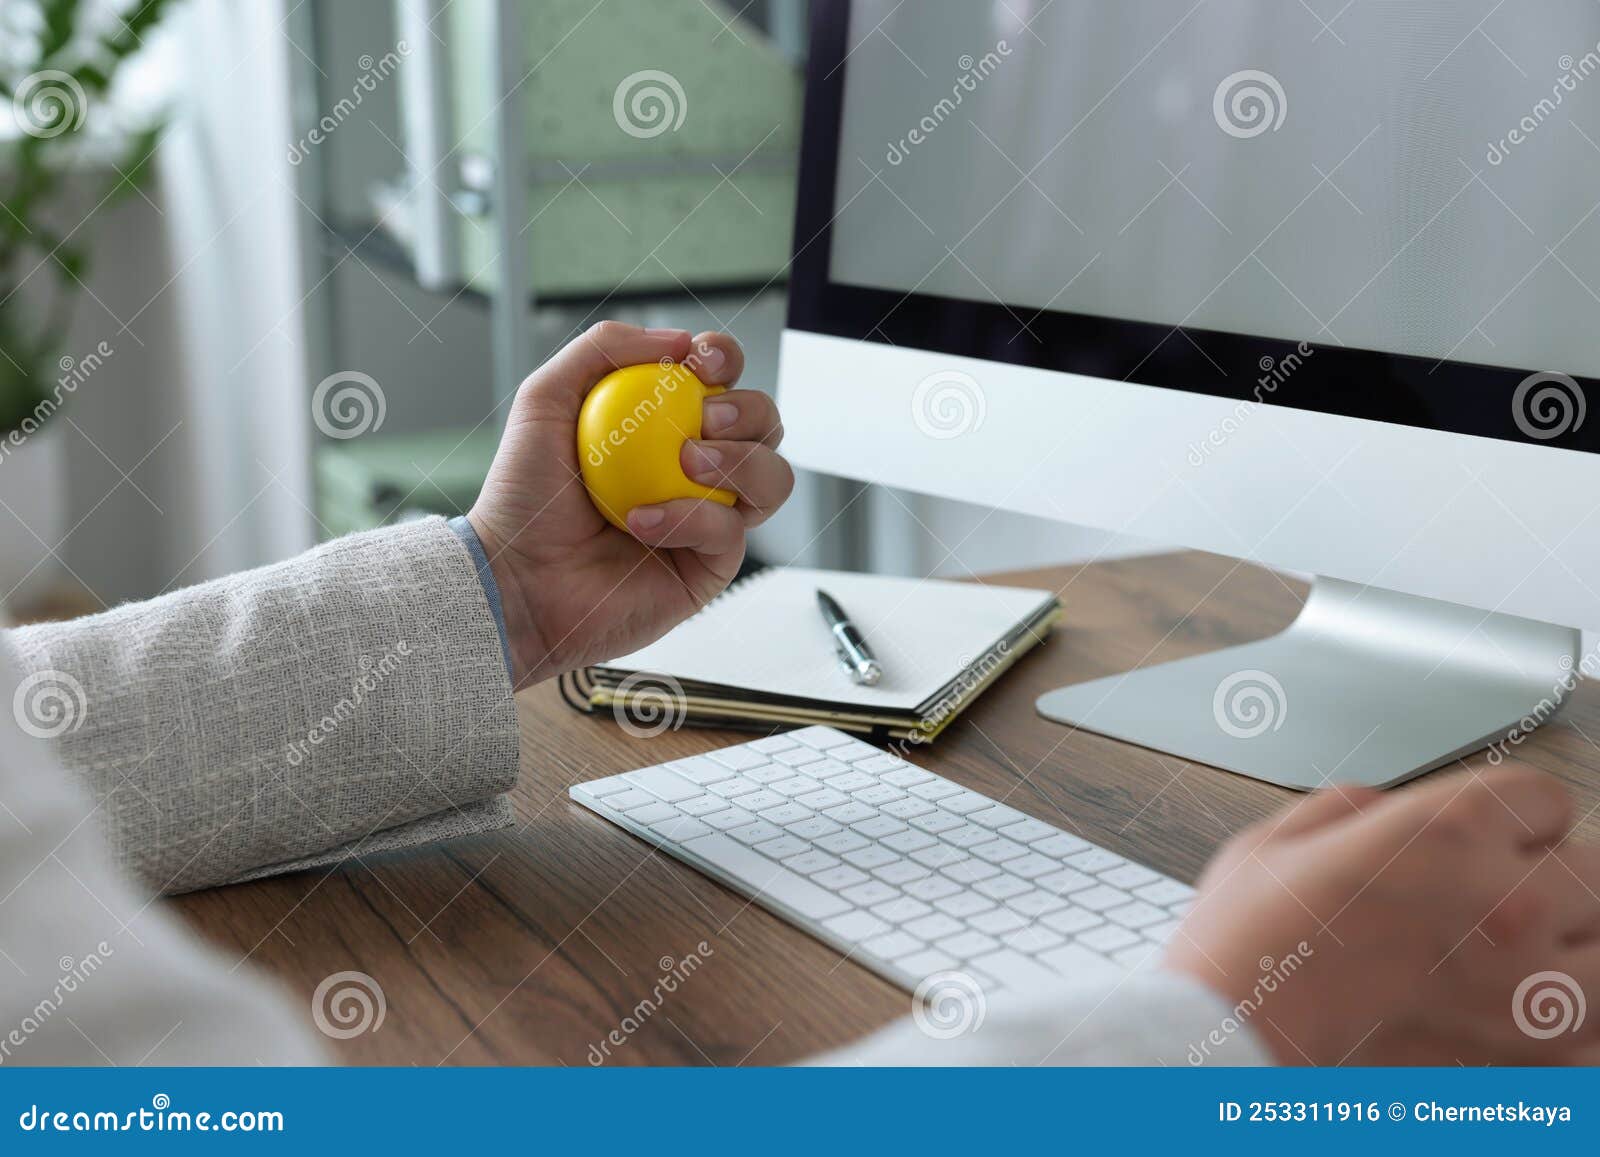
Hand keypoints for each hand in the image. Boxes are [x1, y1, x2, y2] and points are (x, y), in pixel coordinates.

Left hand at [467, 322, 793, 686]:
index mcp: (663, 424)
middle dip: (749, 410)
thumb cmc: (523, 498)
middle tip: (705, 418)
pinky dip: (692, 519)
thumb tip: (679, 340)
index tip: (702, 362)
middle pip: (764, 423)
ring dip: (742, 460)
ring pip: (772, 477)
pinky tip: (643, 522)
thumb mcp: (545, 400)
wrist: (515, 578)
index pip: (719, 379)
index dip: (724, 359)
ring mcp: (708, 518)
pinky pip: (730, 532)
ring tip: (687, 463)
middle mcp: (696, 469)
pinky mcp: (710, 567)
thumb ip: (602, 349)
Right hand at [1165, 764, 1599, 1064]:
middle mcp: (1508, 903)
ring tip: (1523, 968)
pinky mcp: (1535, 1069)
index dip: (1511, 819)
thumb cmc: (1243, 953)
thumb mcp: (1275, 842)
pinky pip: (1596, 1043)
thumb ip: (1351, 810)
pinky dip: (1570, 1036)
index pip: (1547, 798)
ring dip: (1575, 958)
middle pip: (1598, 872)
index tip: (1493, 842)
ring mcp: (1531, 992)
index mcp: (1448, 832)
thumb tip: (1386, 812)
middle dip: (1556, 883)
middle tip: (1508, 903)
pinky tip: (1518, 1026)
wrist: (1233, 1051)